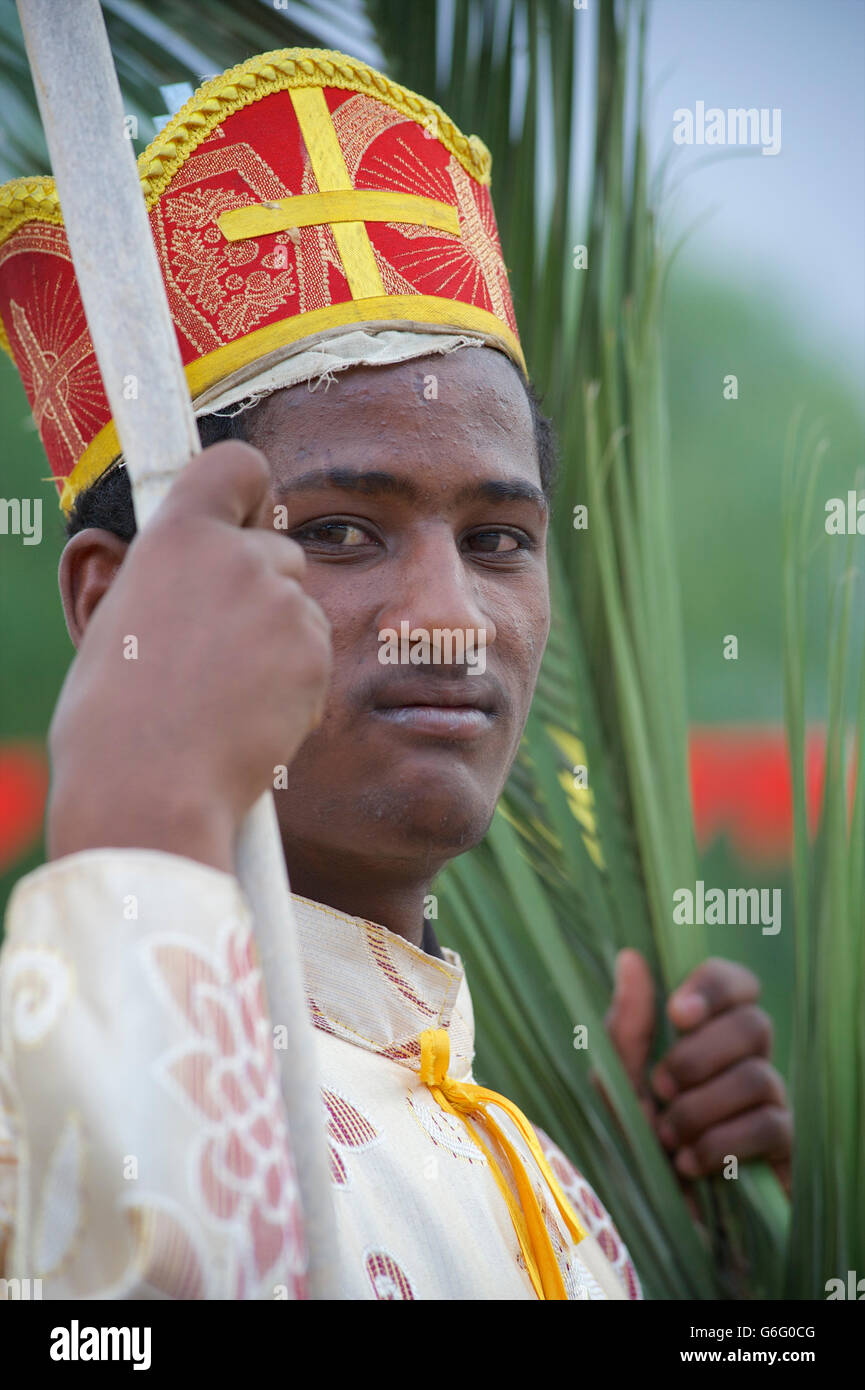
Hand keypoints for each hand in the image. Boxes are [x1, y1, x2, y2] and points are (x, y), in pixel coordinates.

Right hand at [48, 442, 331, 872]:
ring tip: (227, 696)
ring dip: (280, 641)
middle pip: (279, 550)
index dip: (246, 491)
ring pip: (300, 607)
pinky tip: (252, 719)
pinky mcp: (315, 652)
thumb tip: (195, 579)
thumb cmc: (115, 719)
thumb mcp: (121, 621)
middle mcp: (237, 555)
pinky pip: (315, 656)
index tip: (242, 518)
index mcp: (175, 537)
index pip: (237, 464)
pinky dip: (296, 683)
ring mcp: (283, 604)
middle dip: (264, 588)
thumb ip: (171, 581)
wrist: (150, 789)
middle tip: (222, 650)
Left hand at [604, 950, 791, 1193]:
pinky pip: (772, 1127)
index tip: (678, 1013)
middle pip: (755, 1024)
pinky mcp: (782, 1151)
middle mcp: (742, 1062)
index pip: (736, 983)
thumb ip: (626, 1027)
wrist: (645, 1223)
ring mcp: (766, 1105)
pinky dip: (723, 1143)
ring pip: (760, 1077)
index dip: (715, 987)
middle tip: (660, 1088)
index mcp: (703, 1035)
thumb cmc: (628, 1146)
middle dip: (699, 1058)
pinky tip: (690, 1164)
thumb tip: (630, 958)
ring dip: (702, 1109)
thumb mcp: (614, 1085)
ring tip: (667, 1138)